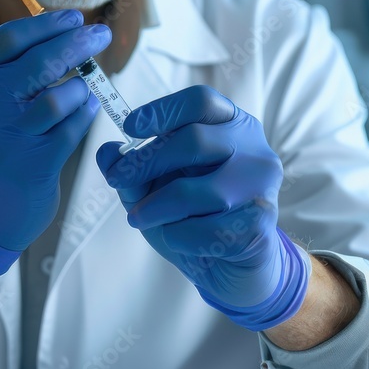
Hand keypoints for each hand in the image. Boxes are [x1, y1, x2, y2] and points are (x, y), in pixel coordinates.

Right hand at [0, 9, 110, 276]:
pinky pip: (72, 129)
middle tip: (101, 36)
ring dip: (80, 88)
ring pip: (59, 99)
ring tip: (85, 88)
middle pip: (40, 63)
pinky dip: (85, 114)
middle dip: (77, 44)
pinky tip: (88, 108)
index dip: (48, 24)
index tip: (75, 18)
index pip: (11, 38)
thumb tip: (67, 26)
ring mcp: (8, 139)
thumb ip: (13, 63)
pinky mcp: (32, 166)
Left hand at [95, 86, 308, 331]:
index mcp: (232, 126)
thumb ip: (132, 169)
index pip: (200, 101)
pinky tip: (180, 240)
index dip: (162, 111)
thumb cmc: (195, 217)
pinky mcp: (260, 227)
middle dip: (146, 161)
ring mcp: (260, 187)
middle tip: (117, 179)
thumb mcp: (155, 188)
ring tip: (139, 218)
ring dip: (155, 208)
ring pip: (193, 190)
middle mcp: (253, 150)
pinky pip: (203, 230)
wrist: (233, 268)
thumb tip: (107, 154)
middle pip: (194, 140)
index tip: (129, 126)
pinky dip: (178, 237)